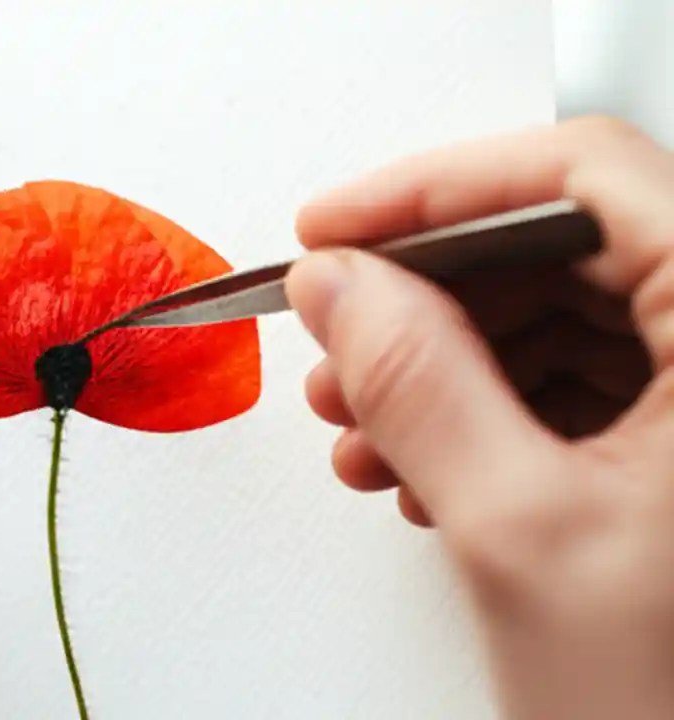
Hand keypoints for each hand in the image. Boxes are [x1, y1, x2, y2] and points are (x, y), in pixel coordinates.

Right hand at [285, 116, 673, 718]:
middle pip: (566, 250)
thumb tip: (340, 285)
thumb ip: (418, 387)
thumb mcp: (522, 534)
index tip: (337, 226)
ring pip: (561, 319)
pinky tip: (414, 461)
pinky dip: (482, 411)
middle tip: (333, 335)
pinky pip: (576, 383)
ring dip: (440, 363)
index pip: (589, 178)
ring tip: (358, 425)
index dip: (440, 188)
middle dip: (424, 297)